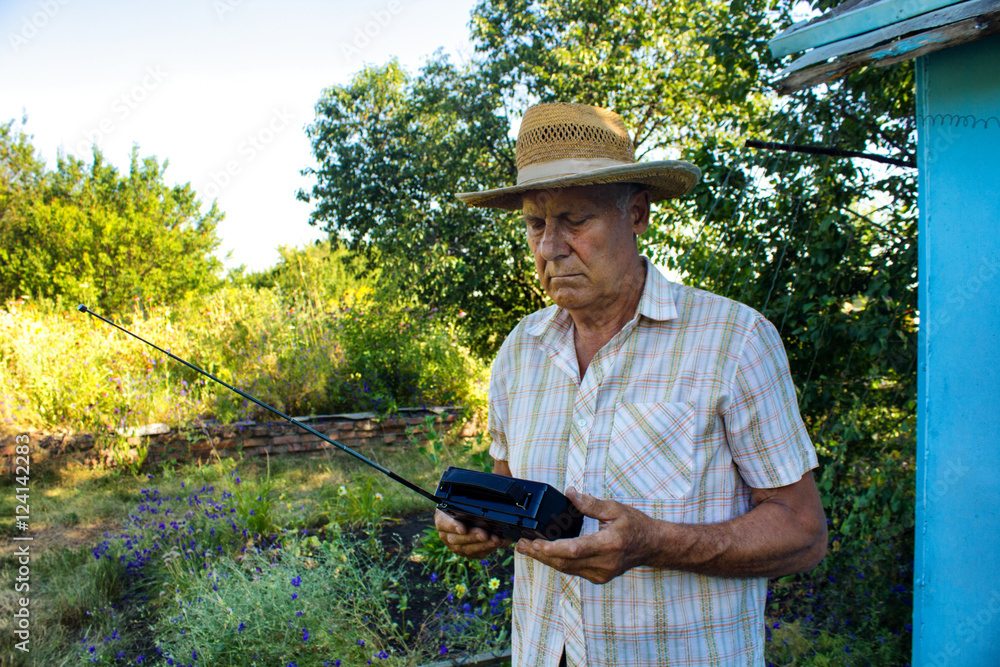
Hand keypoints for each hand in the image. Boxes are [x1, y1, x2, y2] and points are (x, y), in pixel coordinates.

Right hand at [434, 509, 509, 558]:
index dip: (453, 526)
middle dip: (472, 537)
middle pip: (455, 539)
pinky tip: (496, 543)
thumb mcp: (465, 502)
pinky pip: (475, 554)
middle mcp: (446, 534)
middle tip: (485, 534)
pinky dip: (487, 549)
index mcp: (442, 518)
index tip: (463, 529)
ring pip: (466, 549)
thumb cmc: (465, 505)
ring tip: (496, 540)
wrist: (469, 513)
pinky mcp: (466, 552)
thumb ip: (471, 505)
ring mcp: (455, 545)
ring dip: (483, 545)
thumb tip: (481, 509)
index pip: (443, 523)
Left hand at [515, 487, 662, 583]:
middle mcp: (604, 563)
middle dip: (540, 554)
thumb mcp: (615, 508)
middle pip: (565, 562)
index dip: (551, 548)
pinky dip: (557, 562)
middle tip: (520, 544)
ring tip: (526, 548)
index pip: (574, 549)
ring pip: (566, 569)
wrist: (652, 546)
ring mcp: (601, 573)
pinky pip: (573, 570)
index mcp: (609, 544)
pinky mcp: (598, 577)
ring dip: (545, 559)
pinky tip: (545, 553)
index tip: (534, 543)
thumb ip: (591, 503)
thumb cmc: (635, 525)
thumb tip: (570, 493)